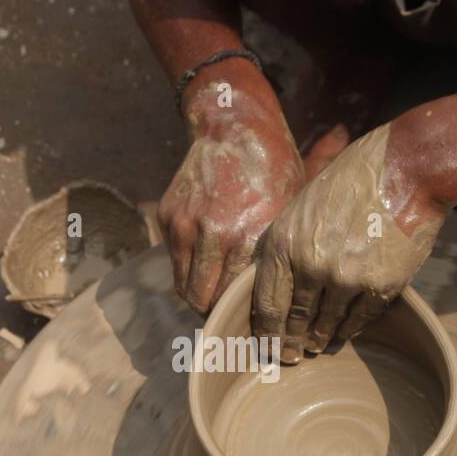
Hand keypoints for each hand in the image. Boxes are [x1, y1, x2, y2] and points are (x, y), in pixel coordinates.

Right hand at [159, 86, 304, 313]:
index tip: (246, 327)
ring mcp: (183, 225)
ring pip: (182, 285)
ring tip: (216, 291)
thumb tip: (282, 307)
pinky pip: (175, 260)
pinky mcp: (167, 217)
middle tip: (228, 313)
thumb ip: (278, 258)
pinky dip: (188, 266)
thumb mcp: (289, 213)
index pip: (231, 299)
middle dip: (212, 311)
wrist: (235, 127)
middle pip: (200, 300)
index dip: (237, 317)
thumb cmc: (273, 171)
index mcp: (247, 235)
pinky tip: (206, 256)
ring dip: (197, 293)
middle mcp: (211, 234)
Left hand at [251, 124, 447, 362]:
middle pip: (295, 318)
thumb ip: (285, 243)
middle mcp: (310, 264)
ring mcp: (346, 277)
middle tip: (291, 356)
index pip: (267, 303)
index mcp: (284, 242)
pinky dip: (350, 329)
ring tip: (318, 347)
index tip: (270, 345)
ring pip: (327, 322)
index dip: (267, 332)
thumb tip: (272, 280)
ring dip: (321, 339)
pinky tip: (344, 333)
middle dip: (292, 342)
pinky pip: (359, 318)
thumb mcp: (302, 206)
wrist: (405, 169)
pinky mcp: (380, 284)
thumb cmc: (351, 182)